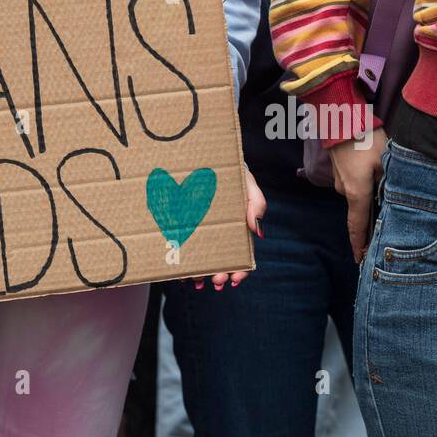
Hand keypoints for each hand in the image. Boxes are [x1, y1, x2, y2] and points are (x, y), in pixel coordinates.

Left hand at [193, 163, 266, 290]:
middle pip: (221, 259)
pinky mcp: (184, 222)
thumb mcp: (248, 183)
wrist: (208, 156)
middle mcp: (220, 230)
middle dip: (219, 274)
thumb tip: (257, 230)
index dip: (240, 270)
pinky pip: (182, 244)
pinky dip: (182, 259)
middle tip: (216, 281)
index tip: (235, 279)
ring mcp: (201, 227)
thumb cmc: (233, 171)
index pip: (242, 253)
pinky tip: (179, 271)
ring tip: (197, 280)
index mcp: (238, 226)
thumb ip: (257, 203)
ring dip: (201, 273)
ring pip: (202, 256)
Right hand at [329, 126, 387, 261]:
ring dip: (366, 190)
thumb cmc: (363, 139)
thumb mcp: (385, 162)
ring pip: (356, 191)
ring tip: (378, 178)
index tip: (359, 260)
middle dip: (369, 212)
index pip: (357, 226)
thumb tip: (387, 199)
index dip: (359, 245)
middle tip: (383, 211)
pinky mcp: (337, 167)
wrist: (338, 115)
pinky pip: (351, 180)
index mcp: (356, 193)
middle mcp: (343, 189)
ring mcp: (337, 178)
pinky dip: (360, 179)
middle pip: (360, 208)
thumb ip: (387, 185)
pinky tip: (367, 165)